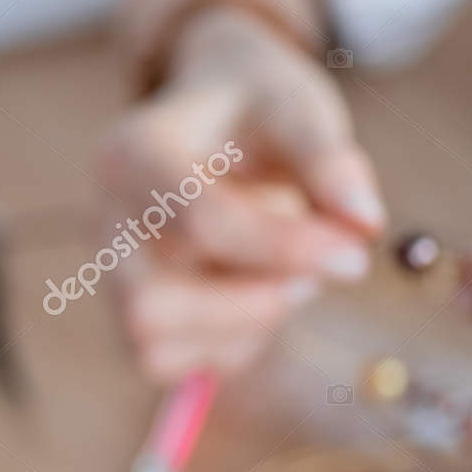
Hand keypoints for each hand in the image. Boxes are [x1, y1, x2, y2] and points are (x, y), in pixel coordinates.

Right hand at [97, 4, 383, 381]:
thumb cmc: (256, 108)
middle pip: (150, 304)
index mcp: (133, 152)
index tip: (355, 253)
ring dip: (238, 329)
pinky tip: (256, 297)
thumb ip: (329, 159)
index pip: (198, 222)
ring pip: (154, 346)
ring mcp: (110, 271)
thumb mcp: (297, 107)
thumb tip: (365, 225)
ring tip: (284, 280)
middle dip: (246, 305)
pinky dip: (227, 346)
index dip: (285, 249)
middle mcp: (105, 219)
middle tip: (310, 277)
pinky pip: (169, 364)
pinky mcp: (129, 314)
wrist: (215, 115)